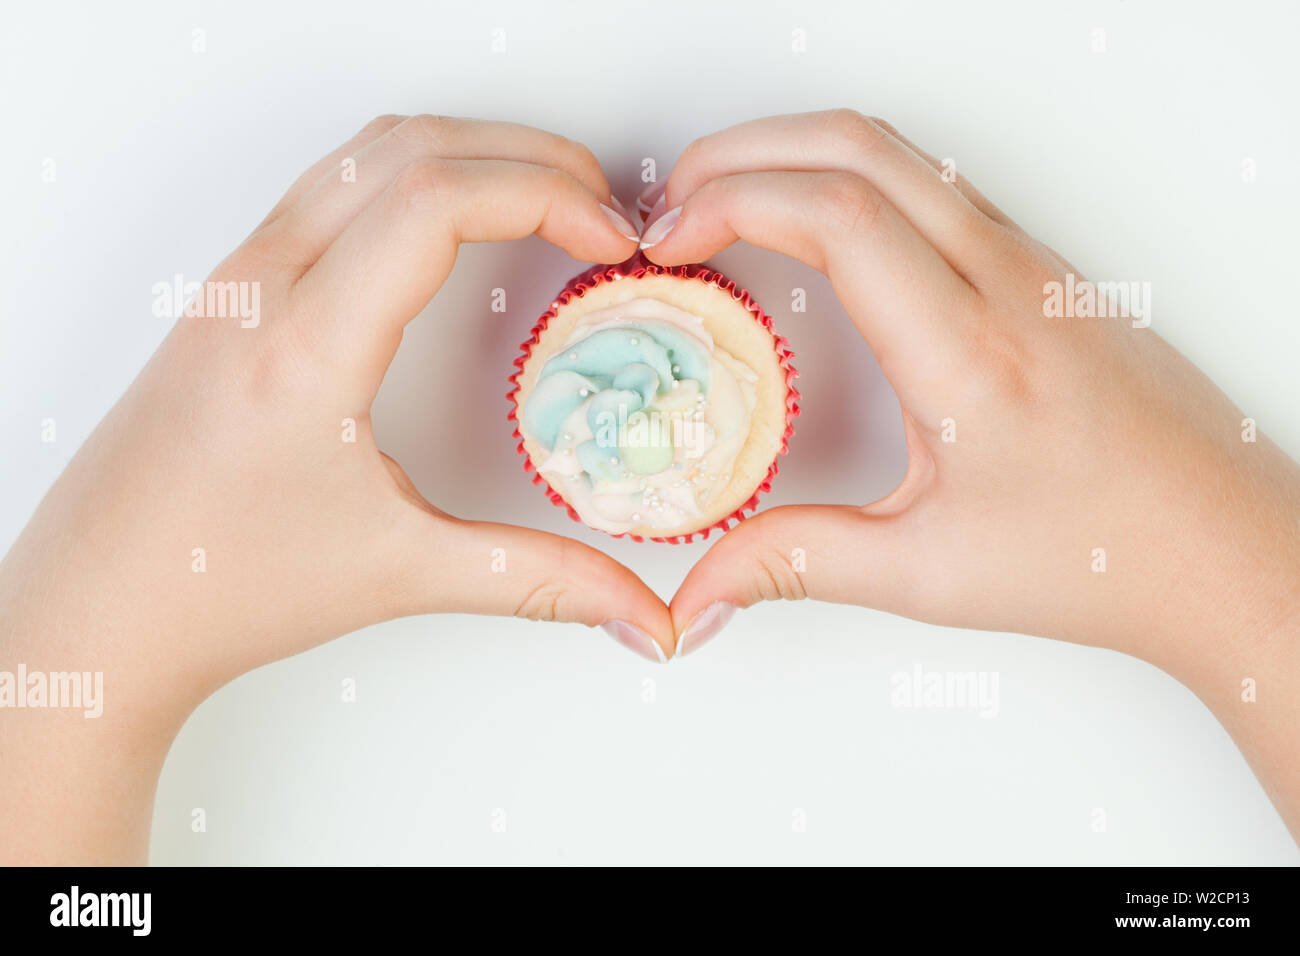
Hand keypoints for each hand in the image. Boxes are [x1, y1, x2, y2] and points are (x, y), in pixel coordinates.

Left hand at [0, 115, 670, 862]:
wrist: (101, 606)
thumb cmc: (220, 586)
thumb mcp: (399, 574)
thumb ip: (539, 581)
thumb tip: (639, 613)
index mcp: (303, 345)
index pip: (435, 200)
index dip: (546, 193)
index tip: (610, 238)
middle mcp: (262, 286)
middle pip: (412, 146)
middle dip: (528, 156)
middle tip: (604, 209)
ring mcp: (240, 277)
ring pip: (366, 149)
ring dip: (471, 151)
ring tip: (549, 199)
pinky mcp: (234, 288)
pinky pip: (334, 180)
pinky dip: (418, 172)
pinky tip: (460, 225)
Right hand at [642, 110, 1299, 834]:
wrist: (1221, 546)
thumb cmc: (1101, 555)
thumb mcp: (928, 571)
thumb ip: (795, 564)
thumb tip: (701, 589)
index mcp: (971, 354)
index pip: (837, 214)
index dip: (731, 202)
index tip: (668, 241)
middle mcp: (1006, 283)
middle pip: (857, 146)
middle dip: (741, 154)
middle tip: (671, 207)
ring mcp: (1029, 262)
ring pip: (897, 150)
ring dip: (795, 153)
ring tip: (723, 204)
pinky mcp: (1038, 267)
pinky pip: (929, 181)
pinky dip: (847, 176)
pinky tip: (812, 227)